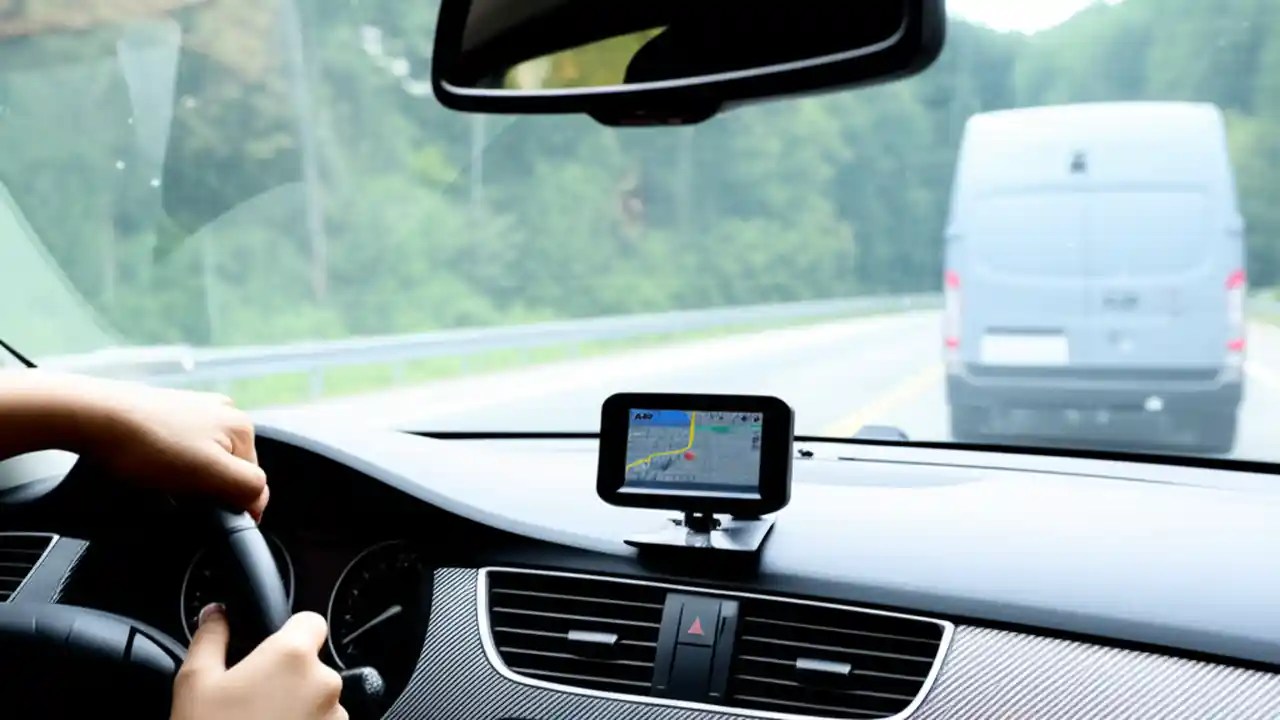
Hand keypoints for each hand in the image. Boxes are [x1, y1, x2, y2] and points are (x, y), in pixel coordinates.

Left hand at [79, 378, 269, 519]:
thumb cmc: (146, 446)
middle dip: (206, 488)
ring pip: (204, 461)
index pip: (253, 483)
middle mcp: (225, 412)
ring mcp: (196, 408)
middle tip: (175, 491)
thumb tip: (258, 502)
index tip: (199, 508)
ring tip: (157, 475)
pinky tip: (148, 462)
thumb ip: (248, 488)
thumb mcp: (210, 474)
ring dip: (186, 477)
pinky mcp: (168, 411)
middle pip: (228, 471)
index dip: (229, 505)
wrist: (92, 416)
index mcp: (243, 427)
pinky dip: (168, 462)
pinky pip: (181, 449)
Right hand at [172, 604, 346, 719]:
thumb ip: (210, 638)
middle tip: (250, 699)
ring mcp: (336, 718)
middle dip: (286, 677)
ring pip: (318, 699)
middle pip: (312, 665)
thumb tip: (215, 614)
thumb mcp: (195, 684)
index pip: (311, 621)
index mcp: (292, 656)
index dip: (289, 632)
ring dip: (297, 708)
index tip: (268, 649)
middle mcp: (324, 683)